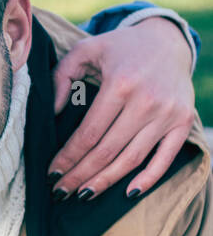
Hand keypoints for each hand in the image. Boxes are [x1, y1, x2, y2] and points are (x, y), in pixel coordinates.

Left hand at [48, 18, 195, 199]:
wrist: (168, 40)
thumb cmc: (120, 48)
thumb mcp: (86, 49)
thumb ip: (62, 76)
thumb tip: (51, 112)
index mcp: (121, 83)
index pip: (89, 132)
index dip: (69, 156)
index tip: (52, 172)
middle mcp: (147, 101)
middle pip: (108, 150)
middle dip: (81, 175)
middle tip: (61, 192)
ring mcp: (168, 114)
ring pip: (132, 159)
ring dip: (106, 181)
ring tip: (84, 194)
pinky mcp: (183, 121)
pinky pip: (165, 157)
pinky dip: (149, 178)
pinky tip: (128, 192)